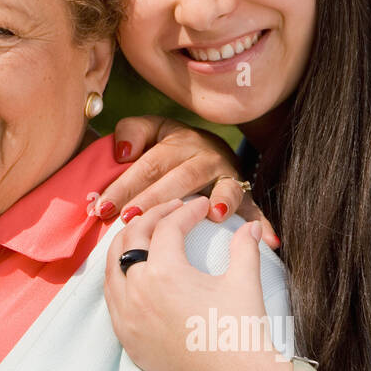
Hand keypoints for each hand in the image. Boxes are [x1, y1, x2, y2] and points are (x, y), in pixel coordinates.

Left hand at [97, 115, 278, 248]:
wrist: (211, 148)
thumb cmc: (171, 146)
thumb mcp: (152, 130)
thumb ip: (133, 132)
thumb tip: (123, 150)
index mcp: (178, 142)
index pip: (147, 165)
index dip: (124, 185)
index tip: (102, 207)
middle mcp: (205, 157)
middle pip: (179, 179)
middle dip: (154, 200)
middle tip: (131, 219)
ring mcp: (227, 176)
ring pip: (219, 191)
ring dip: (215, 204)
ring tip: (211, 216)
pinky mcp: (244, 194)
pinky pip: (254, 210)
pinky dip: (261, 225)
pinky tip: (268, 241)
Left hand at [104, 195, 289, 370]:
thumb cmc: (242, 332)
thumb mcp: (245, 282)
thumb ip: (244, 247)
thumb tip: (251, 225)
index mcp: (165, 272)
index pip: (167, 227)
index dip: (187, 211)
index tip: (201, 207)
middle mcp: (137, 291)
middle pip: (130, 238)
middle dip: (151, 218)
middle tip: (171, 212)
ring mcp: (127, 317)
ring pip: (111, 267)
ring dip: (126, 244)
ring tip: (147, 234)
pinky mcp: (126, 339)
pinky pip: (111, 299)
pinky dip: (118, 278)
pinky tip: (134, 272)